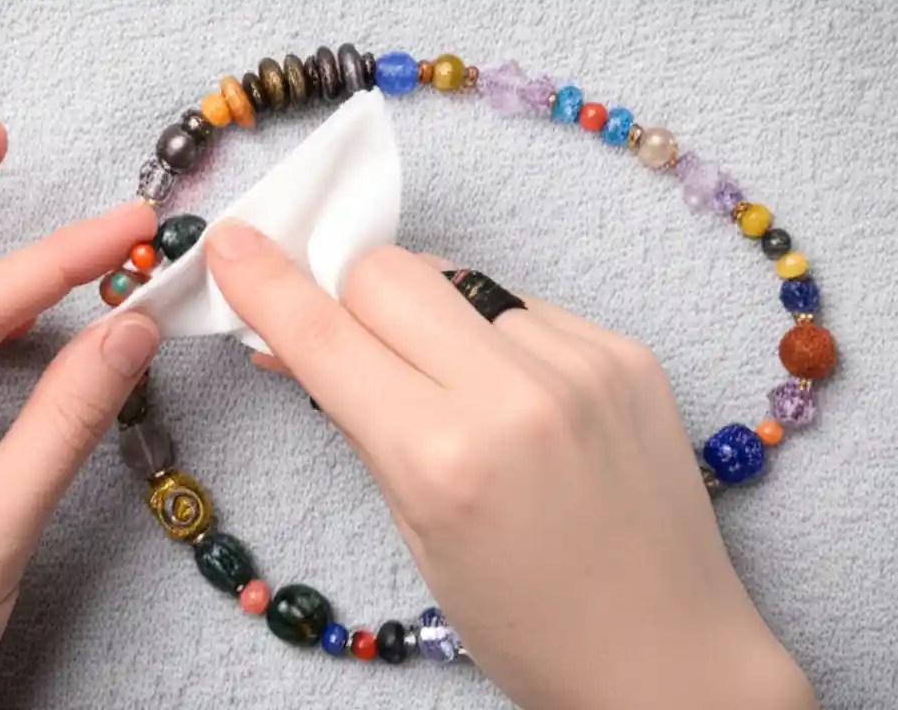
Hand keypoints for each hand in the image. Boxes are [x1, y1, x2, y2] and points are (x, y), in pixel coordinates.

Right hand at [205, 221, 815, 709]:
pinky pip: (523, 304)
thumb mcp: (415, 532)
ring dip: (428, 316)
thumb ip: (358, 420)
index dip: (266, 284)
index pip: (327, 334)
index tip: (230, 244)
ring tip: (453, 386)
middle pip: (388, 270)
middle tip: (356, 345)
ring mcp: (584, 362)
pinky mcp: (628, 350)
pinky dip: (494, 334)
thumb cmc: (526, 621)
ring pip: (458, 279)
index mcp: (445, 457)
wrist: (667, 654)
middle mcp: (517, 392)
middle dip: (351, 297)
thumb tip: (294, 343)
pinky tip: (515, 394)